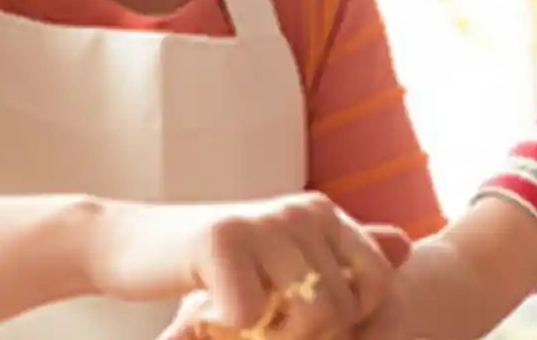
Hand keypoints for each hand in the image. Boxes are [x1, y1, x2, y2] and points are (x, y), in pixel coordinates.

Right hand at [85, 193, 408, 336]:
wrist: (128, 244)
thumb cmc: (211, 261)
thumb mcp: (282, 255)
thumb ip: (339, 252)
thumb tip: (408, 248)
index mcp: (321, 212)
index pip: (376, 282)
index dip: (349, 320)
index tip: (302, 323)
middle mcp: (300, 209)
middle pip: (340, 310)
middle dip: (302, 338)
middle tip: (261, 327)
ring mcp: (263, 222)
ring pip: (308, 316)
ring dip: (270, 337)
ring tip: (240, 323)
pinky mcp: (221, 242)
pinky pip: (250, 316)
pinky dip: (227, 328)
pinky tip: (207, 310)